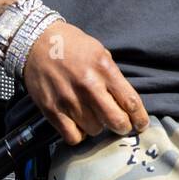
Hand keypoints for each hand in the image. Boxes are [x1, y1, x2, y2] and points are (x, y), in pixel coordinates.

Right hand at [21, 20, 149, 145]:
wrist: (37, 43)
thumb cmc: (73, 46)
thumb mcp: (100, 53)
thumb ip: (113, 77)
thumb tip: (127, 104)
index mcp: (104, 69)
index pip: (130, 101)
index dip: (140, 118)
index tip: (141, 125)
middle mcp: (88, 85)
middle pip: (116, 121)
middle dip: (123, 127)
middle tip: (122, 126)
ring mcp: (69, 99)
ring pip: (95, 130)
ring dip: (98, 127)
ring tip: (93, 116)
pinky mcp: (51, 110)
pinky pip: (73, 137)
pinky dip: (79, 134)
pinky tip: (79, 124)